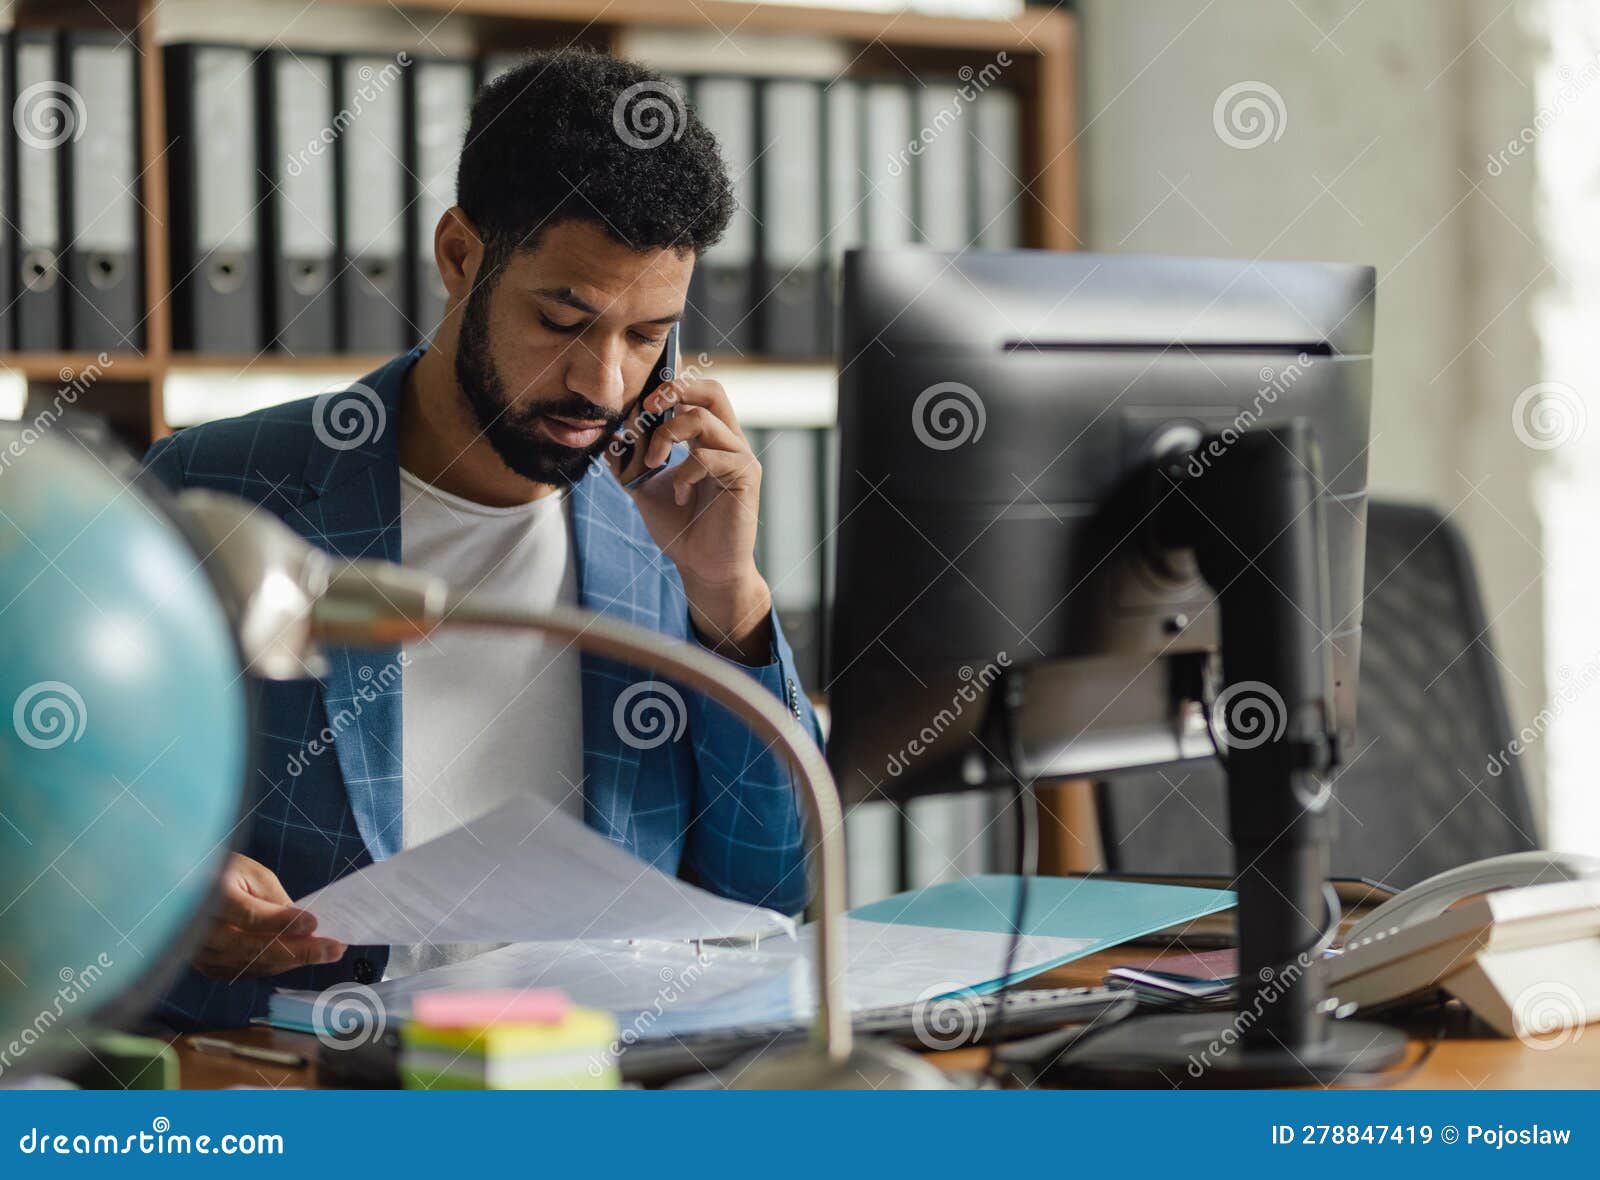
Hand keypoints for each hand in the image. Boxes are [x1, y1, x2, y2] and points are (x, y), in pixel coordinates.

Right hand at [193, 853, 345, 979]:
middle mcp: (199, 929)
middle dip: (299, 951)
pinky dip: (273, 967)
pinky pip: (244, 972)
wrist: (180, 889)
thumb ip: (273, 900)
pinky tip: (298, 959)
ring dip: (292, 962)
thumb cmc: (220, 872)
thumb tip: (302, 926)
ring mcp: (200, 952)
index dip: (283, 923)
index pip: (249, 916)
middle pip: (253, 948)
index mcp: (209, 895)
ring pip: (252, 964)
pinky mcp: (205, 965)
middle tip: (333, 949)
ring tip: (324, 953)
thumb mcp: (249, 873)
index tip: (314, 923)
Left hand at [608, 375, 773, 663]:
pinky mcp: (746, 477)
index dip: (671, 385)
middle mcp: (729, 442)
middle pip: (712, 390)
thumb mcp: (644, 488)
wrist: (702, 567)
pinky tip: (679, 496)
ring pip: (703, 419)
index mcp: (710, 439)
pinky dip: (683, 474)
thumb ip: (630, 461)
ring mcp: (740, 457)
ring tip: (653, 463)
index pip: (698, 392)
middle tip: (647, 409)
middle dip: (674, 391)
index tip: (641, 403)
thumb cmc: (680, 527)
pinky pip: (708, 458)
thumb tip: (611, 435)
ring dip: (667, 436)